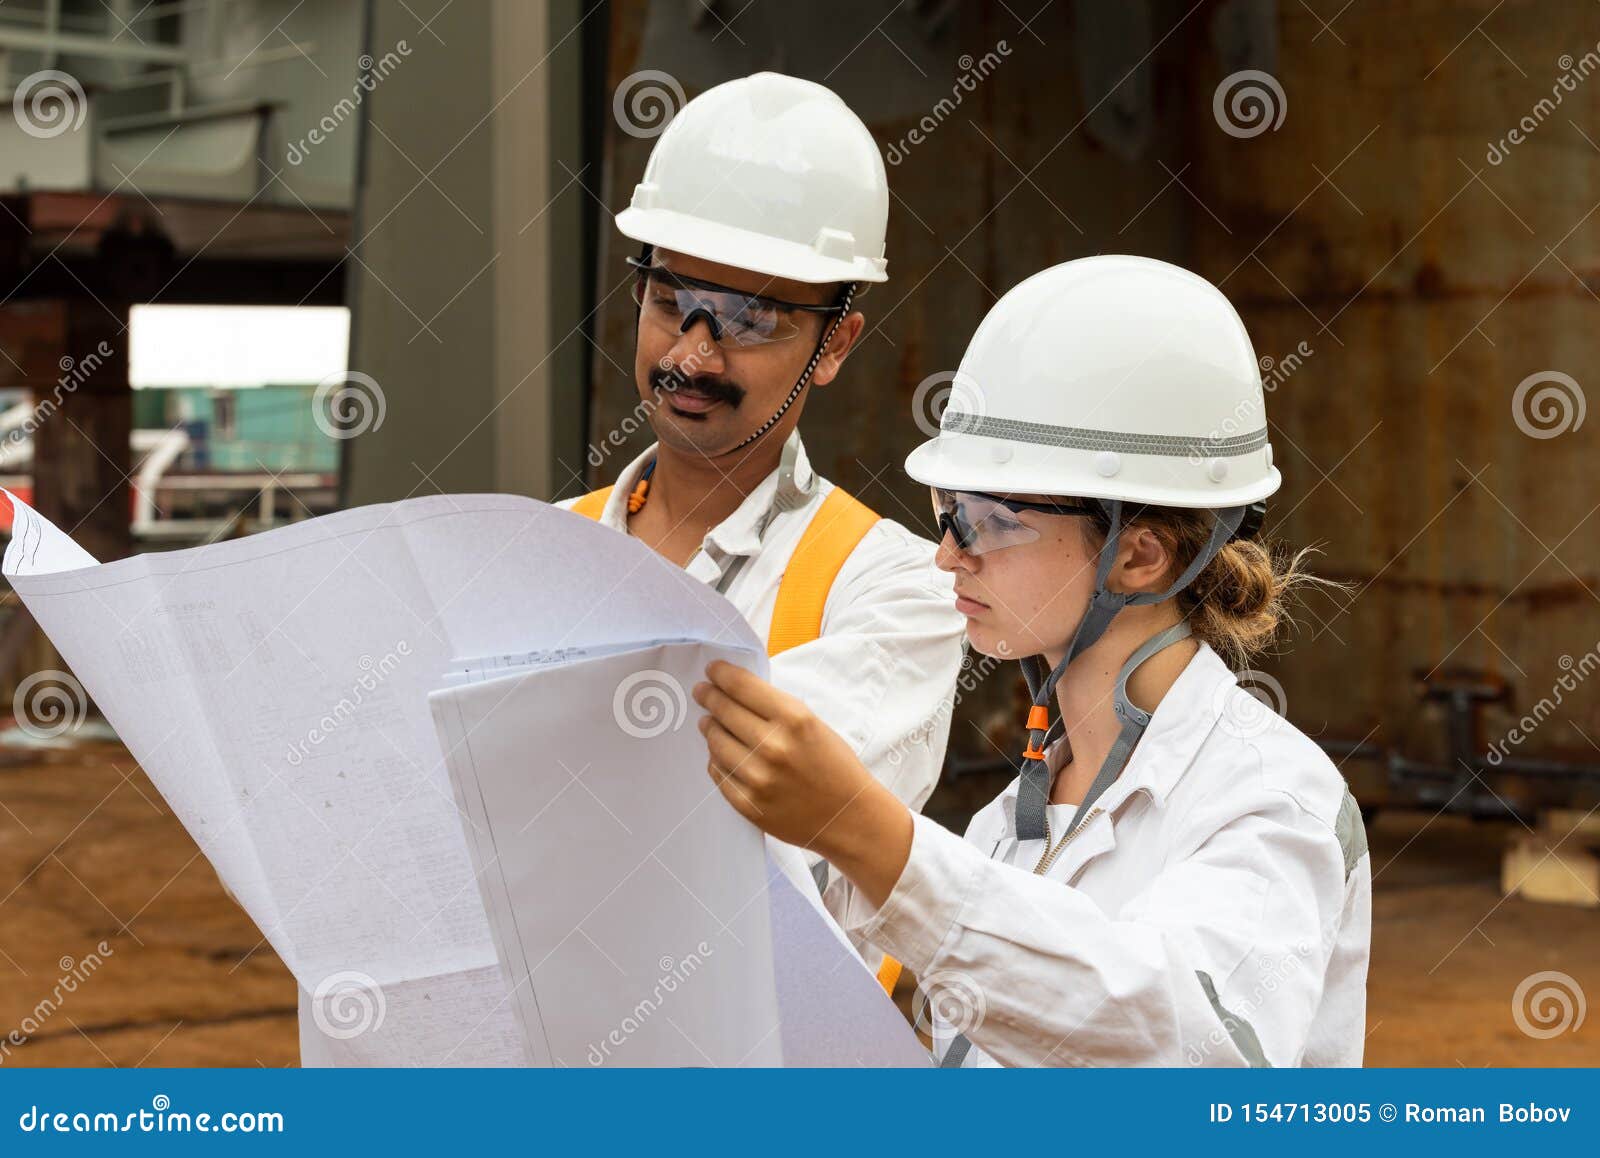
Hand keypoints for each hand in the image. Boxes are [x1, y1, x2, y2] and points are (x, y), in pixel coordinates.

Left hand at [694, 660, 911, 906]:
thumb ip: (776, 709)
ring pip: (715, 742)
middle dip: (709, 696)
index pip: (742, 687)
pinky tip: (720, 754)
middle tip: (702, 691)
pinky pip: (718, 773)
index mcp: (794, 719)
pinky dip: (716, 760)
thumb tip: (737, 693)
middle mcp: (773, 746)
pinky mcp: (748, 804)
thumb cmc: (835, 767)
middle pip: (723, 711)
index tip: (711, 670)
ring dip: (709, 728)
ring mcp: (758, 777)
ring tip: (709, 723)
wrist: (848, 818)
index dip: (721, 674)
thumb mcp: (813, 724)